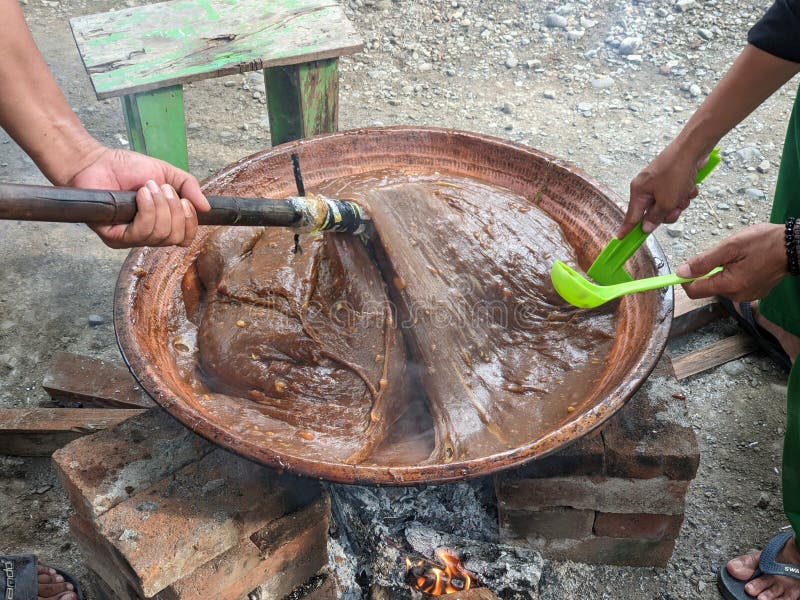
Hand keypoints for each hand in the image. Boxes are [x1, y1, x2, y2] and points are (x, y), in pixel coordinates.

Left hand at [66, 147, 209, 248]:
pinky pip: (141, 233)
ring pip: (160, 235)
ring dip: (159, 207)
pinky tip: (141, 195)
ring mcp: (131, 239)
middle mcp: (148, 235)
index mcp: (162, 224)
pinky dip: (147, 210)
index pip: (185, 238)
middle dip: (174, 210)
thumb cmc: (127, 168)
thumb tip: (207, 208)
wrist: (97, 162)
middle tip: (162, 188)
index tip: (185, 201)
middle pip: (175, 238)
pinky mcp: (115, 238)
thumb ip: (189, 187)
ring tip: (148, 187)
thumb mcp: (168, 173)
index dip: (190, 222)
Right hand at [618, 143, 707, 236]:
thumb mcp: (666, 201)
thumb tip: (646, 228)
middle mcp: (646, 187)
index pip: (632, 216)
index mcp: (639, 191)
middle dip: (668, 212)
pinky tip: (690, 185)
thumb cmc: (676, 172)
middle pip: (654, 212)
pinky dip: (685, 192)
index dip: (627, 229)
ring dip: (679, 202)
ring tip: (686, 192)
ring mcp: (659, 182)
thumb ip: (656, 217)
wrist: (693, 148)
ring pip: (668, 204)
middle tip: (676, 208)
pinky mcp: (671, 178)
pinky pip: (677, 194)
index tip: (620, 238)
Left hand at [676, 223, 786, 301]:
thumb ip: (704, 261)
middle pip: (707, 287)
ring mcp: (746, 295)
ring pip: (720, 284)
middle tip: (722, 254)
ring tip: (738, 257)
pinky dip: (733, 273)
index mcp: (729, 285)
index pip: (693, 291)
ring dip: (721, 271)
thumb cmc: (765, 243)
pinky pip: (733, 284)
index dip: (684, 280)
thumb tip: (681, 272)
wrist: (794, 246)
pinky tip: (745, 262)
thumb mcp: (730, 247)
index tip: (682, 268)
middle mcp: (737, 295)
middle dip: (707, 271)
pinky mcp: (753, 292)